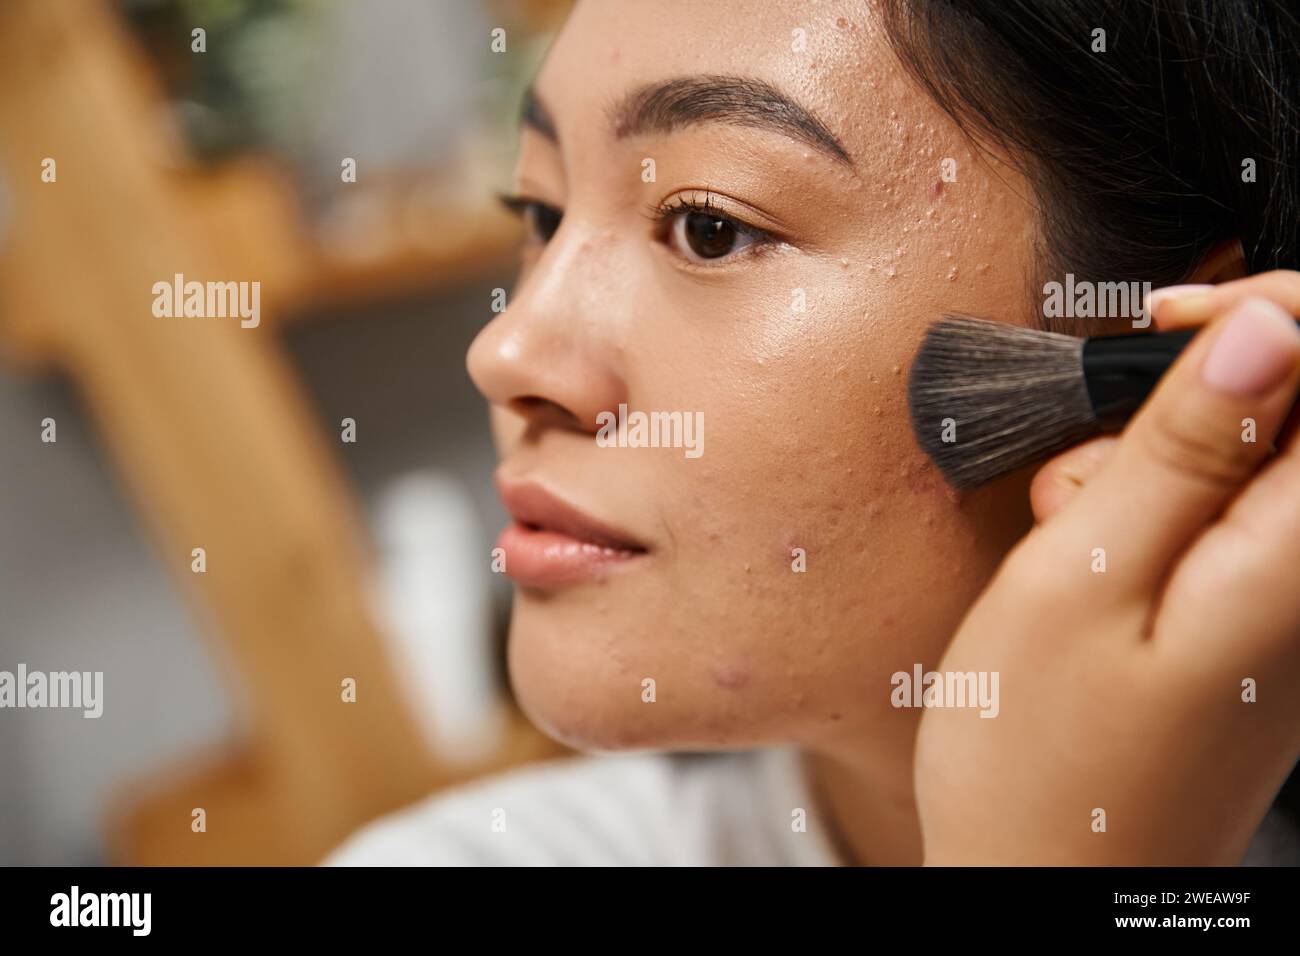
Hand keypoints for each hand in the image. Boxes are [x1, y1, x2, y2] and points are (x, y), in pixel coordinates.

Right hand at [915, 271, 1299, 864]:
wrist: (1049, 884)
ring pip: (1258, 464)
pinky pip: (1233, 522)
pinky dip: (1160, 511)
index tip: (1172, 320)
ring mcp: (1292, 612)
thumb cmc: (1042, 764)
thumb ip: (1180, 451)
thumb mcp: (1078, 581)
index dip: (1271, 313)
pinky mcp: (1257, 629)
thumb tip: (1262, 332)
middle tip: (1103, 443)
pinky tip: (1090, 561)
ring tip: (1073, 526)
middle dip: (1200, 390)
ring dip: (1163, 458)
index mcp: (1296, 563)